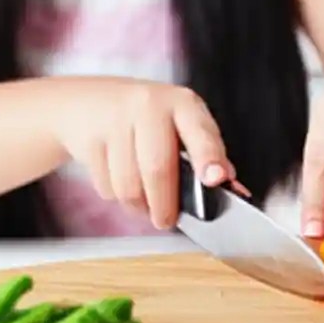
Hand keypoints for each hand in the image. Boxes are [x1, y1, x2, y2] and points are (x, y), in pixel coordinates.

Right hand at [54, 80, 233, 229]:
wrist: (87, 102)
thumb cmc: (147, 121)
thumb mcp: (181, 126)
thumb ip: (208, 156)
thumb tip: (236, 191)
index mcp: (182, 103)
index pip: (199, 132)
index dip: (208, 157)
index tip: (215, 178)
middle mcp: (149, 105)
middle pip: (157, 168)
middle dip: (164, 205)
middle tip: (166, 220)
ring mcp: (115, 119)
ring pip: (129, 186)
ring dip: (138, 206)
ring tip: (144, 201)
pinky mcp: (89, 137)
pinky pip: (106, 186)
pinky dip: (116, 196)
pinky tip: (119, 181)